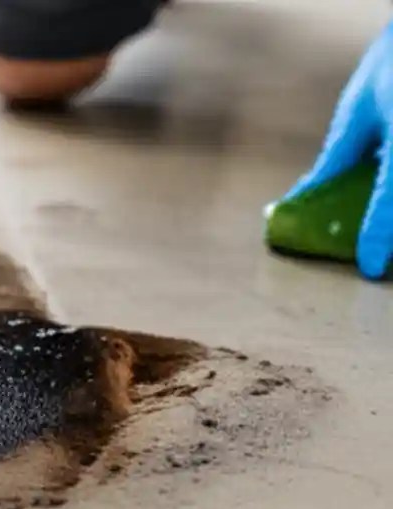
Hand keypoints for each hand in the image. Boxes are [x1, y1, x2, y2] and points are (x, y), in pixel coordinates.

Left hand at [284, 22, 392, 278]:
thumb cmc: (392, 64)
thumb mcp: (357, 112)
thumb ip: (334, 160)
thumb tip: (301, 198)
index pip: (389, 204)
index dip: (377, 239)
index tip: (368, 267)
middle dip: (392, 233)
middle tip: (374, 253)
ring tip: (380, 234)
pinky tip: (382, 200)